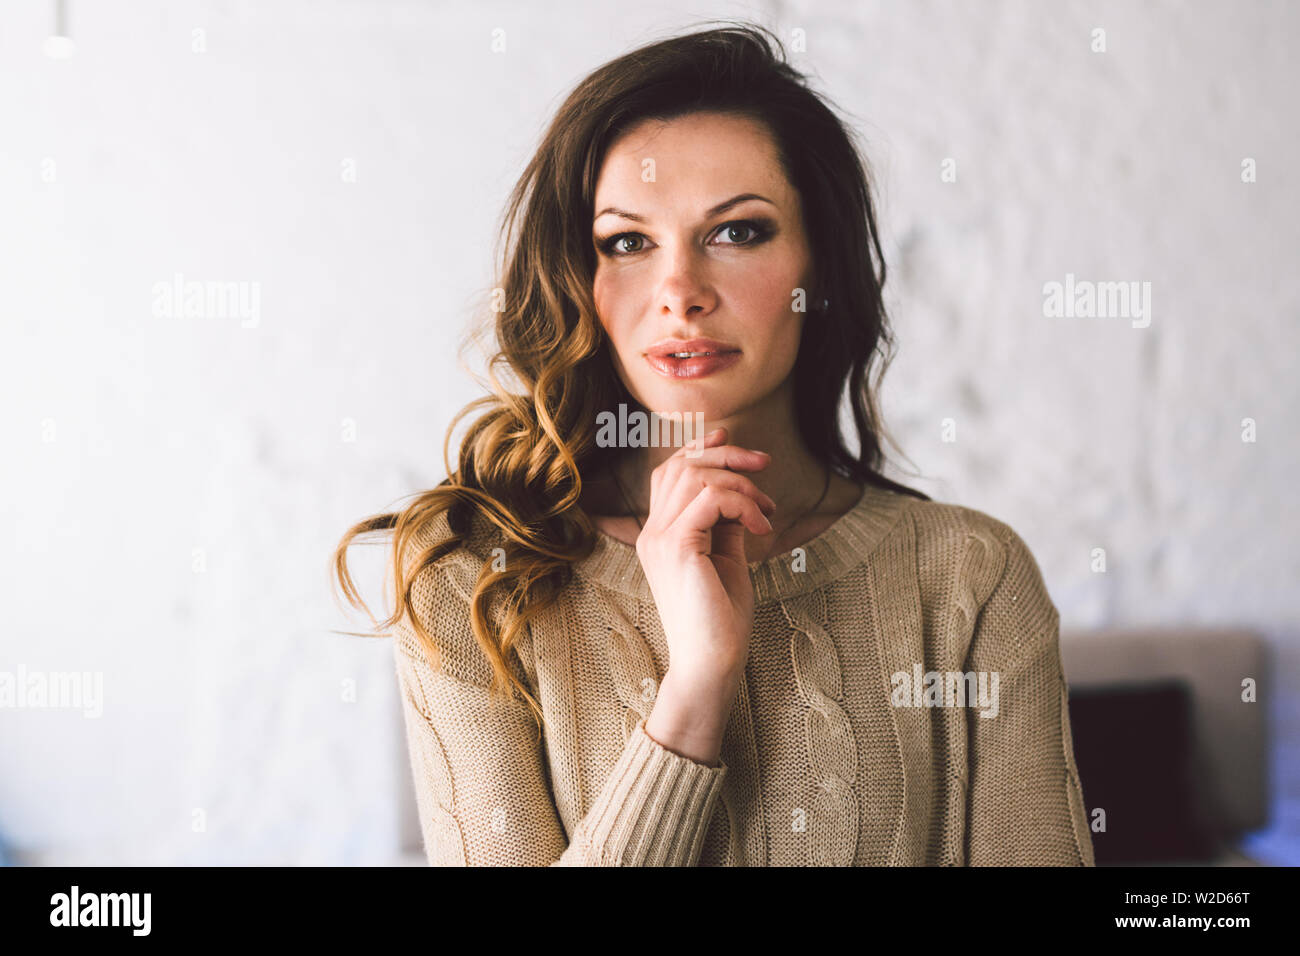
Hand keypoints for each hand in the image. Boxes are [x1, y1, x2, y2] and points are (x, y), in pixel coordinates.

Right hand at [633, 427, 775, 683]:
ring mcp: (660, 539)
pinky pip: (711, 498)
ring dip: (741, 482)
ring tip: (766, 508)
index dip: (698, 447)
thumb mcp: (727, 558)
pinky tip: (762, 525)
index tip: (730, 438)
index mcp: (659, 534)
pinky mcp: (678, 547)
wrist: (711, 662)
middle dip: (728, 455)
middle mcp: (652, 532)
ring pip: (696, 475)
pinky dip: (743, 503)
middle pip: (682, 464)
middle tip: (765, 465)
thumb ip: (726, 523)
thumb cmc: (721, 618)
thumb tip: (742, 490)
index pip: (669, 472)